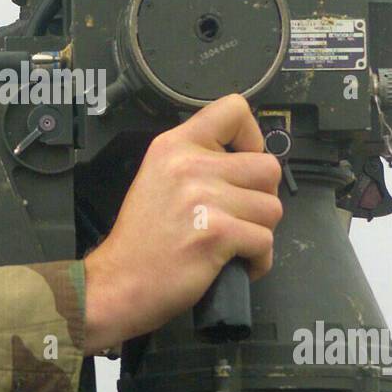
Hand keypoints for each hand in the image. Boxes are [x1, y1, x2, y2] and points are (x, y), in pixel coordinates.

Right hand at [82, 94, 282, 353]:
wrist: (118, 283)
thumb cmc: (142, 239)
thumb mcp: (158, 177)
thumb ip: (197, 161)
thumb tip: (246, 160)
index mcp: (175, 145)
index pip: (234, 108)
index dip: (252, 137)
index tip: (241, 164)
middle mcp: (189, 164)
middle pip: (268, 167)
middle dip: (262, 197)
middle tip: (238, 216)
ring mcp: (204, 198)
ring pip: (273, 208)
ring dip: (260, 232)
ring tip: (232, 243)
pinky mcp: (217, 233)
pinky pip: (265, 241)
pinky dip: (258, 261)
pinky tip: (234, 265)